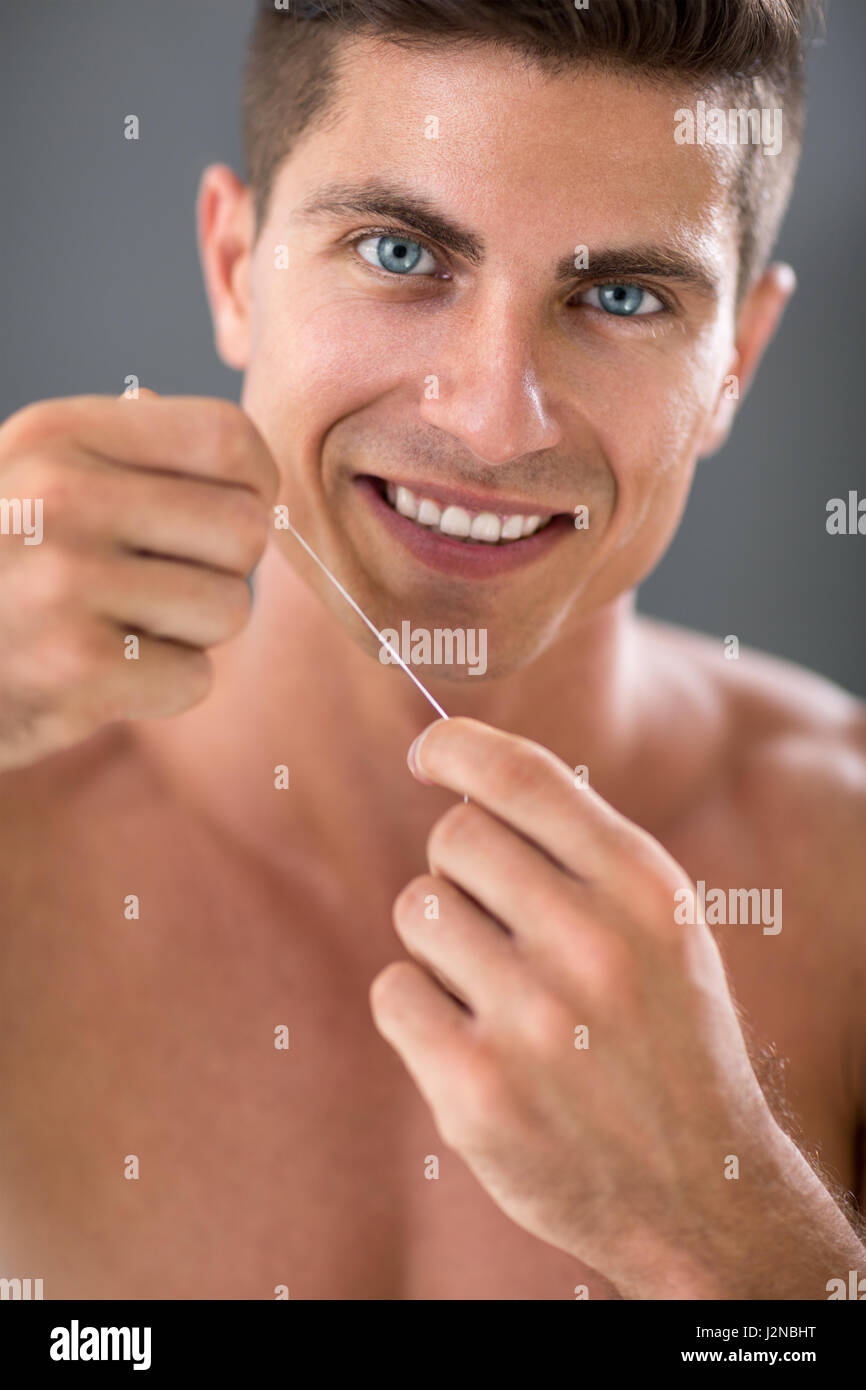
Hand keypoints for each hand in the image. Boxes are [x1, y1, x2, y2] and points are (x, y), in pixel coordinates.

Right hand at [0, 391, 277, 770]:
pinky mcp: (76, 669)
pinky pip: (195, 679)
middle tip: (160, 584)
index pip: (228, 436)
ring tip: (123, 627)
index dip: (255, 483)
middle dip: (222, 568)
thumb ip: (128, 453)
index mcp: (59, 433)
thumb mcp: (32, 476)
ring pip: (230, 609)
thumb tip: (236, 449)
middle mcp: (60, 497)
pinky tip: (105, 672)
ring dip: (192, 633)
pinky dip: (162, 687)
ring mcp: (64, 584)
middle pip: (246, 528)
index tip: (229, 511)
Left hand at [370, 717, 792, 1297]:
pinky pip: (393, 989)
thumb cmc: (665, 1034)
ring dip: (441, 941)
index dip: (455, 747)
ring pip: (417, 908)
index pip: (520, 777)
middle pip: (455, 836)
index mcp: (646, 888)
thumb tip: (461, 768)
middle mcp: (594, 945)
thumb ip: (581, 847)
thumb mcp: (664, 924)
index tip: (428, 753)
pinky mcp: (478, 1091)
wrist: (700, 1191)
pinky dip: (418, 1006)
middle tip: (498, 921)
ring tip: (498, 992)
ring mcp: (534, 1022)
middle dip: (461, 868)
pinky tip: (472, 1040)